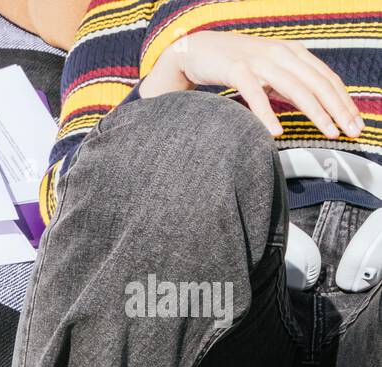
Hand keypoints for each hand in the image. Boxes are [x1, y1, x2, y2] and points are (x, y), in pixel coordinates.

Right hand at [140, 31, 363, 138]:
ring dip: (316, 112)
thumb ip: (289, 83)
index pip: (327, 78)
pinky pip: (255, 94)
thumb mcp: (269, 71)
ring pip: (295, 88)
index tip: (355, 122)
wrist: (197, 49)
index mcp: (293, 53)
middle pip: (318, 84)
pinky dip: (267, 114)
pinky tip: (276, 131)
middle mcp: (281, 53)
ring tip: (329, 132)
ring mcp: (259, 61)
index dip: (344, 101)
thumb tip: (313, 104)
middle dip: (338, 108)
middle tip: (352, 131)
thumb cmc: (234, 64)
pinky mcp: (236, 69)